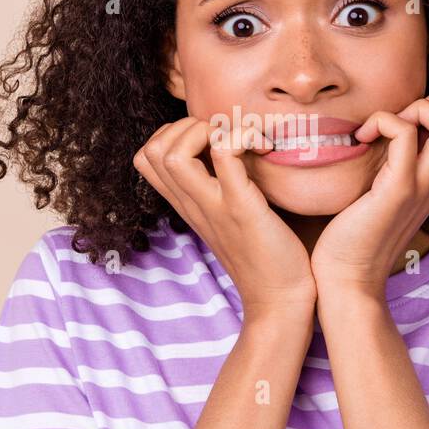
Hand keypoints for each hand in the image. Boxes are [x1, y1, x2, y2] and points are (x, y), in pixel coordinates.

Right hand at [132, 116, 316, 315]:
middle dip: (186, 125)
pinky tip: (264, 147)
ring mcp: (213, 207)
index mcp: (188, 205)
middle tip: (226, 135)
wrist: (281, 302)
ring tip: (241, 139)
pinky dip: (241, 136)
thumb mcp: (230, 216)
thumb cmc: (266, 256)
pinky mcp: (241, 209)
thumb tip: (230, 149)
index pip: (146, 157)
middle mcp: (192, 205)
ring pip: (172, 153)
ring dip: (206, 129)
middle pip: (150, 150)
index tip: (213, 138)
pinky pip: (224, 155)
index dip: (173, 133)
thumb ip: (220, 186)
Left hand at [310, 89, 428, 297]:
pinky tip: (362, 138)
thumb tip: (390, 125)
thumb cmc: (358, 231)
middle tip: (398, 121)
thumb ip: (400, 159)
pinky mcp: (398, 191)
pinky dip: (383, 121)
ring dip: (416, 110)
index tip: (404, 122)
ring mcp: (423, 186)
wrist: (347, 277)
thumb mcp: (389, 187)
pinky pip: (405, 135)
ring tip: (383, 129)